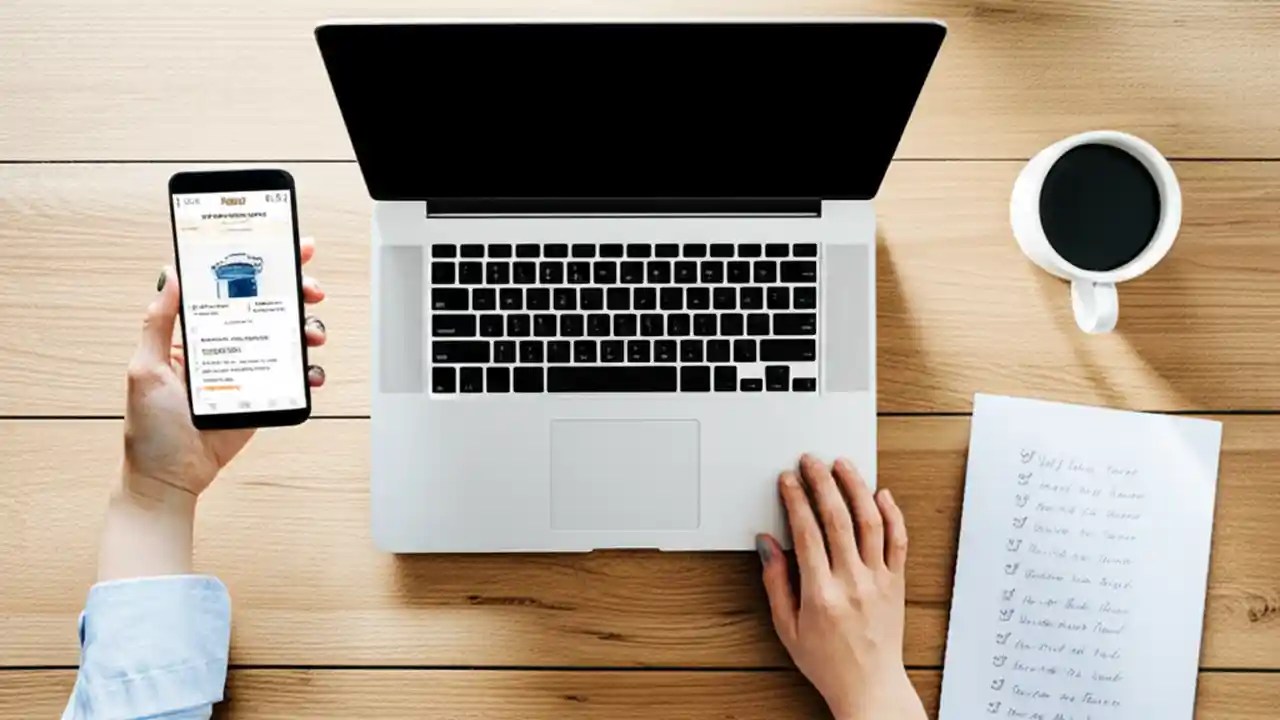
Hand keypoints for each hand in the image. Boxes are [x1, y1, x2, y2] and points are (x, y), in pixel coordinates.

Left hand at [101, 237, 328, 581]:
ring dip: (308, 328)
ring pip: (287, 337)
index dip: (257, 266)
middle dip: (296, 291)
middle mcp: (226, 346)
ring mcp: (248, 370)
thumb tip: (169, 274)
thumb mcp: (144, 368)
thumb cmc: (150, 429)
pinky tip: (312, 370)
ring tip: (312, 334)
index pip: (229, 289)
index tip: (282, 248)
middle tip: (311, 290)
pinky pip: (295, 377)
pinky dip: (310, 371)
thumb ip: (157, 321)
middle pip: (268, 307)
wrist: (171, 478)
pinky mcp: (264, 395)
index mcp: (195, 333)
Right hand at [757, 456, 924, 719]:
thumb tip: (767, 544)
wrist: (870, 686)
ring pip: (871, 521)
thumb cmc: (827, 662)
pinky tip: (881, 494)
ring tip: (843, 465)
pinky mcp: (897, 582)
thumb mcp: (787, 627)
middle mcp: (853, 582)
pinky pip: (898, 540)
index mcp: (821, 594)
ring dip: (856, 487)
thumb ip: (776, 582)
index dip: (795, 500)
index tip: (787, 480)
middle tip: (811, 461)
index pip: (807, 533)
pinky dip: (892, 513)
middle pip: (838, 519)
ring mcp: (879, 580)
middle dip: (822, 482)